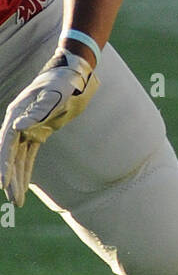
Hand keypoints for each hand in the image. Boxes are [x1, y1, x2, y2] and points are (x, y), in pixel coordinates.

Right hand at [0, 50, 98, 204]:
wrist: (74, 72)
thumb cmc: (66, 82)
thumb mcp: (56, 95)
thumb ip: (39, 111)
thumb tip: (18, 128)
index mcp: (18, 114)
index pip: (6, 144)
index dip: (3, 164)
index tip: (2, 182)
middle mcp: (18, 122)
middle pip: (10, 155)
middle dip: (11, 178)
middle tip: (14, 200)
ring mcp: (28, 127)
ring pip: (19, 158)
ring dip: (18, 179)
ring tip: (17, 201)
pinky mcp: (39, 132)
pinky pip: (29, 155)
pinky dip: (26, 170)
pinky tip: (24, 186)